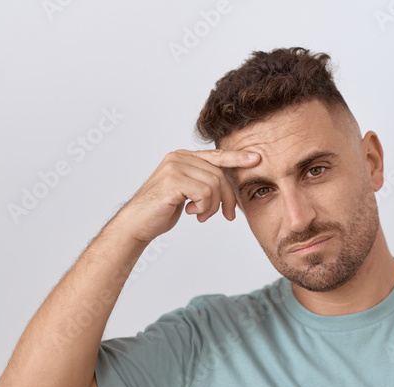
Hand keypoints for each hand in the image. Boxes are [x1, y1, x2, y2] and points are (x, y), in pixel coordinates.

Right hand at [118, 148, 258, 241]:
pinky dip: (204, 208)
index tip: (255, 159)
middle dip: (227, 198)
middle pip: (219, 174)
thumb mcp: (186, 192)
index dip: (237, 157)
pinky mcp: (173, 181)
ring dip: (213, 207)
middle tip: (227, 215)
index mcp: (183, 157)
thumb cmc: (161, 210)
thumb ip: (203, 182)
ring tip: (201, 215)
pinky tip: (191, 212)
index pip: (216, 156)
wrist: (138, 223)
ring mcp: (174, 167)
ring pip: (214, 185)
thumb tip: (227, 185)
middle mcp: (178, 157)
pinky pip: (205, 193)